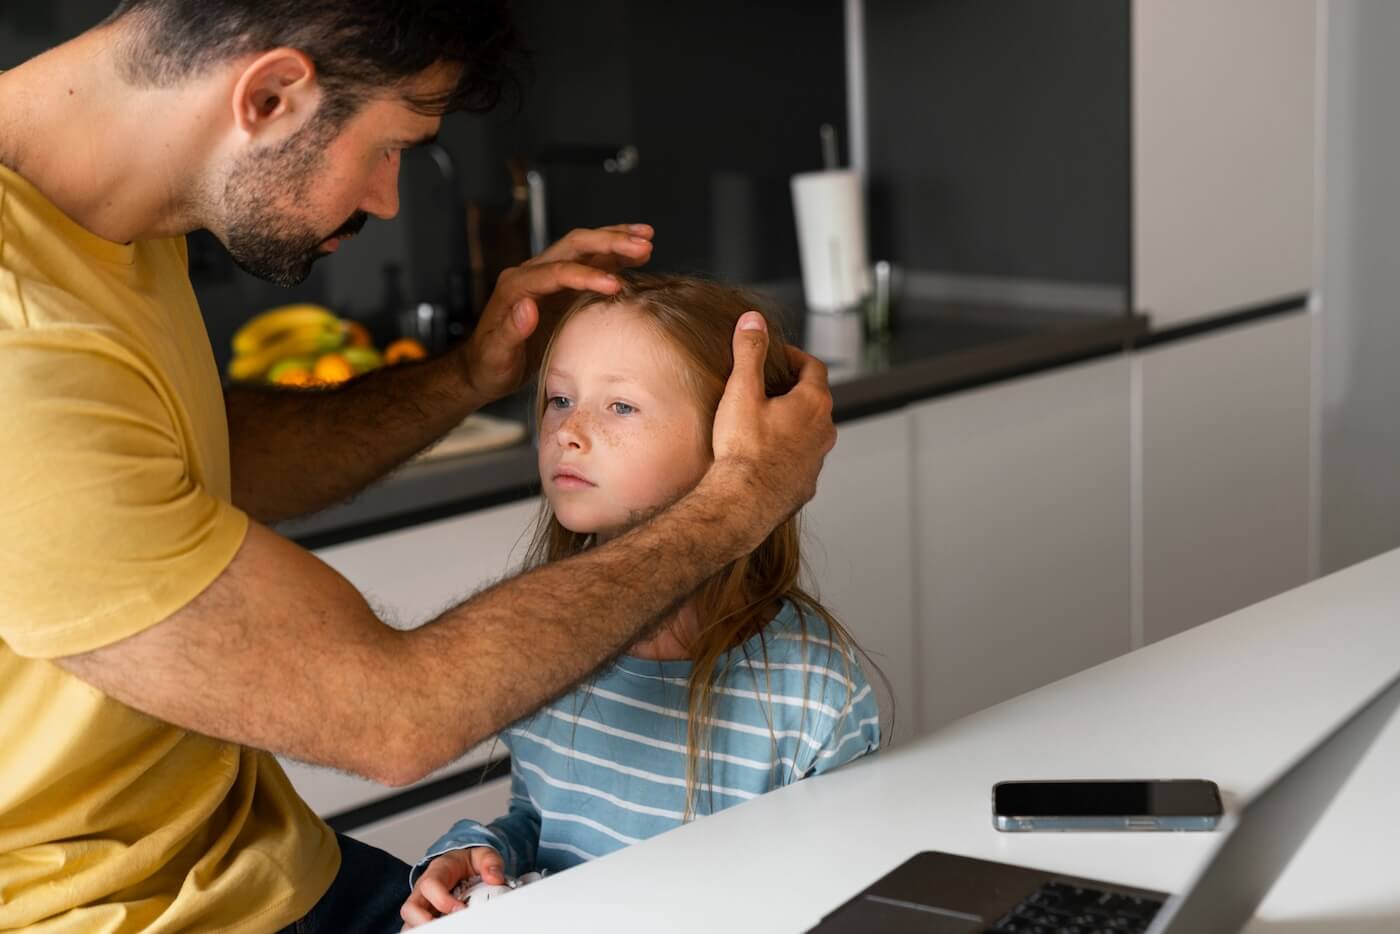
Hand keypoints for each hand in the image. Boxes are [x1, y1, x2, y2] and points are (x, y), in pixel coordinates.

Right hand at [399, 846, 507, 927]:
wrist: (459, 867)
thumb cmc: (466, 863)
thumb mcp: (481, 855)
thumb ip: (490, 862)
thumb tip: (495, 878)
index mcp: (436, 872)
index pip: (430, 885)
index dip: (442, 900)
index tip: (460, 909)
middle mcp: (423, 891)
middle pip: (410, 908)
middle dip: (424, 922)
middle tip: (447, 928)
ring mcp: (421, 907)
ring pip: (409, 923)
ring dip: (424, 930)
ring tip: (445, 932)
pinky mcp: (423, 919)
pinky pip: (416, 929)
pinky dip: (427, 932)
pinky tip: (444, 932)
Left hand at [458, 224, 654, 402]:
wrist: (484, 367)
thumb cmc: (489, 364)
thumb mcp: (496, 354)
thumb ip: (510, 330)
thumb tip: (527, 306)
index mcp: (516, 286)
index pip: (556, 271)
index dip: (586, 275)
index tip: (614, 284)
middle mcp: (532, 274)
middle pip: (574, 246)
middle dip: (609, 242)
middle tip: (642, 243)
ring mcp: (548, 279)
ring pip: (585, 249)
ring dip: (616, 241)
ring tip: (646, 238)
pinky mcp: (561, 289)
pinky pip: (589, 265)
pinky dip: (614, 258)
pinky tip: (636, 257)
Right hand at [709, 312, 835, 544]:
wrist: (743, 502)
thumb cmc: (743, 449)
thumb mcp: (742, 391)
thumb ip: (749, 352)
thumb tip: (753, 321)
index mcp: (813, 403)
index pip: (813, 367)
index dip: (795, 357)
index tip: (778, 356)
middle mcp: (824, 431)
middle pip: (815, 399)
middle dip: (794, 389)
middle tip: (769, 385)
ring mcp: (818, 459)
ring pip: (811, 431)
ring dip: (793, 422)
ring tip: (766, 421)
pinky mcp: (806, 483)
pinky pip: (802, 459)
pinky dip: (789, 451)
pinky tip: (765, 455)